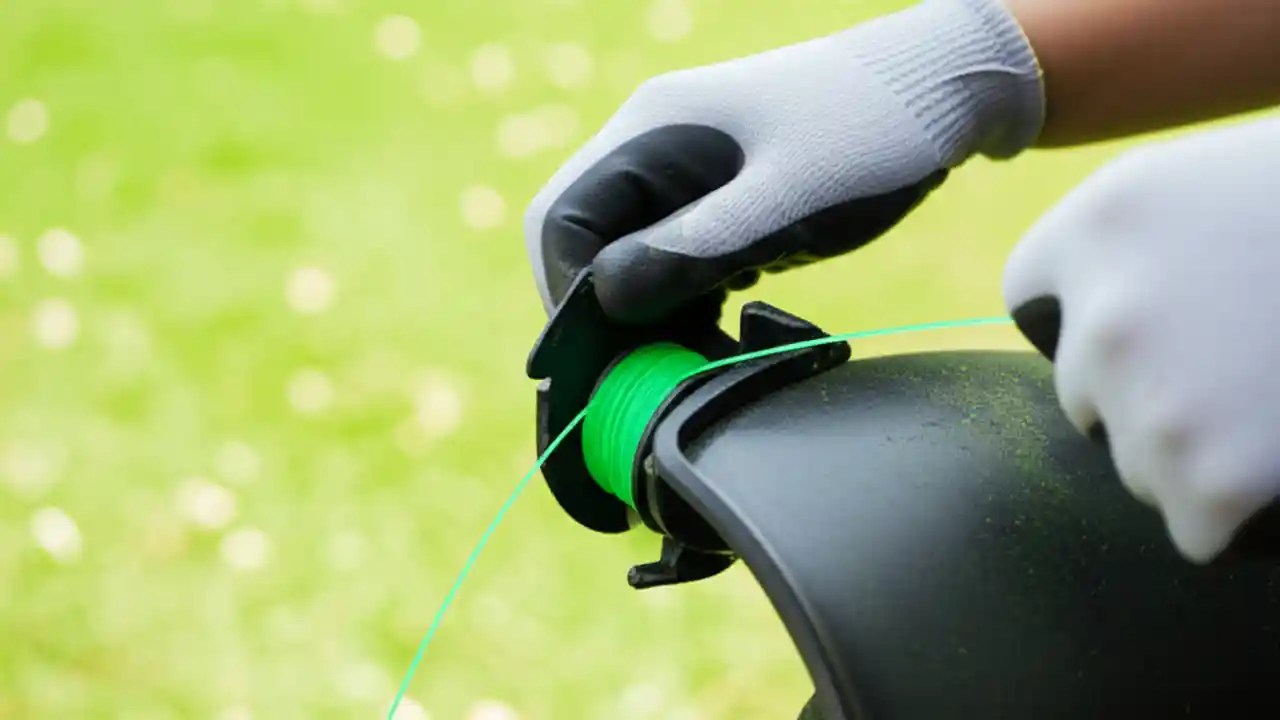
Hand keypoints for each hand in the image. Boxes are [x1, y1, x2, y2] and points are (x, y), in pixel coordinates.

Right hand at [525, 0, 1043, 324]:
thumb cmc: (870, 136)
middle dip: (608, 317)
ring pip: (628, 255)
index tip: (609, 363)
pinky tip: (722, 330)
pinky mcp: (715, 190)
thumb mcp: (785, 202)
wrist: (942, 90)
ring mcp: (682, 167)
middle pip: (584, 243)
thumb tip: (604, 304)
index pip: (562, 224)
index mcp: (650, 133)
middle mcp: (650, 145)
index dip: (572, 302)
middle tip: (649, 374)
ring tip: (694, 362)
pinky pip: (672, 253)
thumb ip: (692, 250)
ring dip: (651, 315)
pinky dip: (685, 300)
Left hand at [1003, 115, 1279, 562]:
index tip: (1163, 312)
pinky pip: (1191, 528)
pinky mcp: (1209, 481)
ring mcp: (1150, 402)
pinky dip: (1234, 519)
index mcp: (1099, 223)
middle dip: (1147, 387)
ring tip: (1275, 403)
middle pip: (1080, 390)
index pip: (1033, 298)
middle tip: (1244, 360)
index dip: (1092, 312)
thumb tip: (1083, 326)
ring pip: (1134, 462)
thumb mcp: (1207, 192)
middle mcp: (1103, 313)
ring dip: (1192, 452)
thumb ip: (1128, 250)